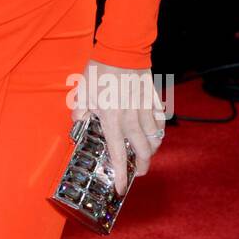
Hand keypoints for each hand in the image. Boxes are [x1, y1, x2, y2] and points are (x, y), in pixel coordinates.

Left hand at [71, 59, 171, 195]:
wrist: (121, 50)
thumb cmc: (100, 70)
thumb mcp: (82, 92)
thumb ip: (80, 111)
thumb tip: (78, 124)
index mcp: (111, 120)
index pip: (116, 154)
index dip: (120, 175)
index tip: (122, 188)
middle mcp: (131, 118)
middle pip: (143, 151)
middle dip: (141, 167)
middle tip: (136, 172)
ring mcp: (144, 109)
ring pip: (155, 138)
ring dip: (151, 150)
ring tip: (145, 155)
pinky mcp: (153, 99)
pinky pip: (160, 121)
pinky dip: (159, 131)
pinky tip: (154, 134)